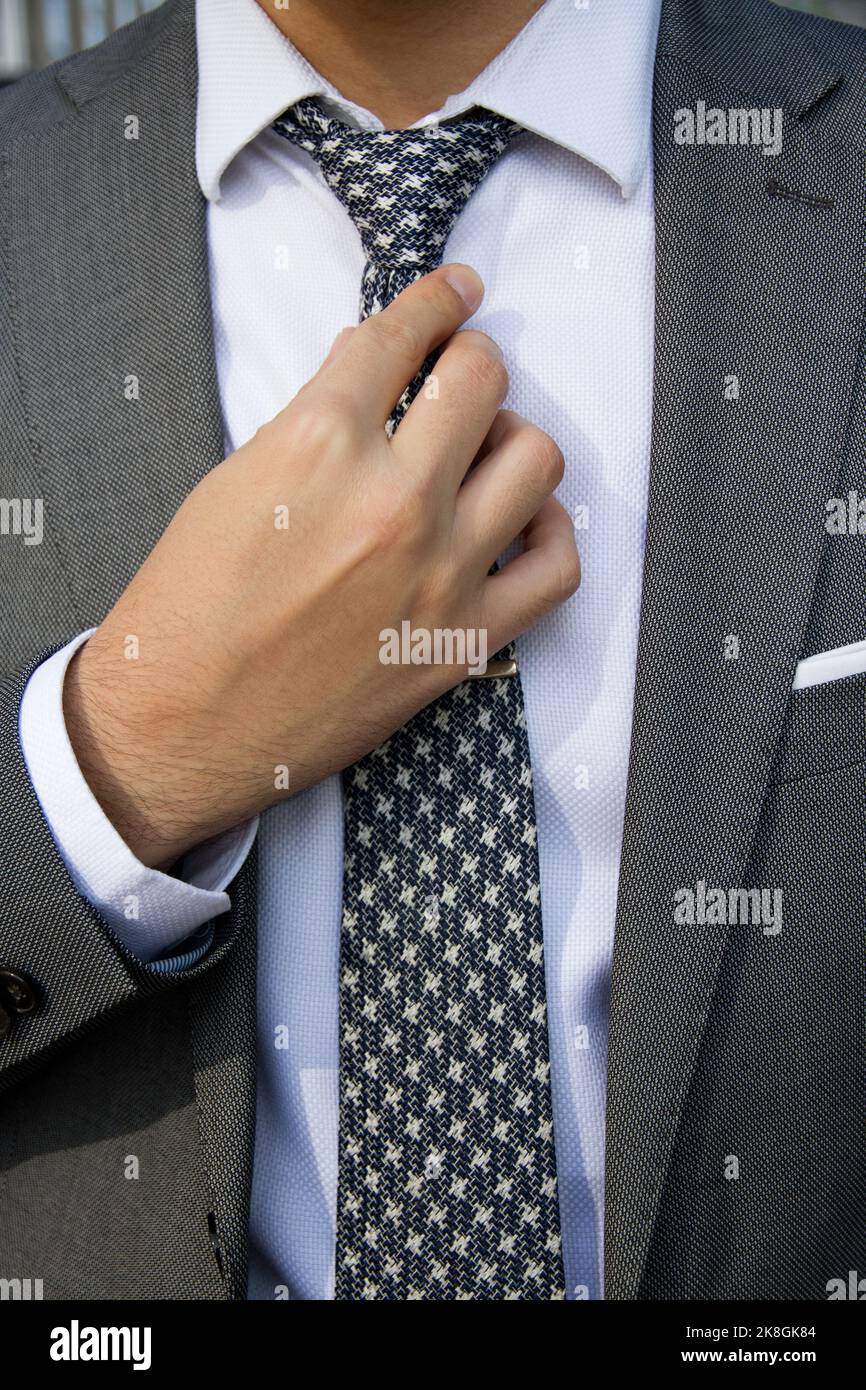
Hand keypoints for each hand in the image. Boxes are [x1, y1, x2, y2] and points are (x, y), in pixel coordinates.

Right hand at [64, 265, 579, 868]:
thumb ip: (312, 422)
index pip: (399, 336)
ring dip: (512, 436)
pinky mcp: (465, 640)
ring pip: (536, 458)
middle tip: (460, 372)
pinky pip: (558, 566)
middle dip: (471, 358)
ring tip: (483, 449)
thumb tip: (373, 372)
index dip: (434, 299)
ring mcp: (441, 572)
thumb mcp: (230, 483)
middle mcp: (393, 500)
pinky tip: (520, 522)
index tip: (456, 290)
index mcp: (319, 445)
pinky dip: (550, 530)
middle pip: (481, 379)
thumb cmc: (186, 609)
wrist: (180, 726)